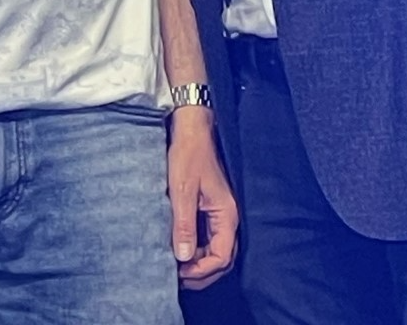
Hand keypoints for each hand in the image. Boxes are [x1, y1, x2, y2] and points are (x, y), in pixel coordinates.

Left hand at [167, 107, 237, 289]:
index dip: (203, 270)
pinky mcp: (212, 208)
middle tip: (177, 276)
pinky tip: (180, 248)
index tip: (181, 273)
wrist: (192, 129)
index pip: (222, 256)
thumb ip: (183, 224)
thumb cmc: (189, 154)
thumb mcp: (182, 189)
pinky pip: (209, 238)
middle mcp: (228, 217)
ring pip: (216, 250)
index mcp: (226, 214)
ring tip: (177, 266)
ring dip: (199, 262)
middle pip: (223, 258)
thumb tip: (182, 257)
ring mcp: (221, 213)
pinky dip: (197, 249)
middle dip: (202, 273)